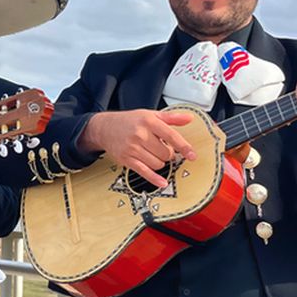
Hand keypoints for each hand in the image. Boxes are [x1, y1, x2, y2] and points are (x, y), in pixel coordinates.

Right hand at [79, 109, 196, 188]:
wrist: (103, 128)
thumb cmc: (128, 121)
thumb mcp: (150, 115)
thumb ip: (171, 118)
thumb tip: (189, 118)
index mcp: (149, 122)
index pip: (171, 136)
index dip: (184, 147)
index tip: (192, 155)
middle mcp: (140, 135)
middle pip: (166, 153)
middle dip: (168, 153)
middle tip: (161, 148)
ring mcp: (133, 148)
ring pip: (158, 164)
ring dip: (159, 162)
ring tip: (152, 153)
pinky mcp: (127, 159)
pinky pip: (145, 172)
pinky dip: (155, 179)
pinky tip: (162, 182)